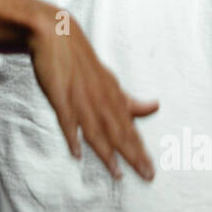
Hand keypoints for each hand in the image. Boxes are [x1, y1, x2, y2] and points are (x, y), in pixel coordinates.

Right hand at [28, 7, 157, 180]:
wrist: (56, 35)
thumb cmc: (84, 63)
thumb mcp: (111, 81)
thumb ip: (129, 101)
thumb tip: (155, 107)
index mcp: (113, 98)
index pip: (130, 130)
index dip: (140, 152)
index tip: (151, 171)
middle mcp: (100, 101)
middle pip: (119, 133)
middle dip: (133, 156)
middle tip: (146, 176)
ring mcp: (80, 100)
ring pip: (96, 131)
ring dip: (107, 153)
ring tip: (117, 173)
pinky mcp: (60, 96)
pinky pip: (67, 120)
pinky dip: (71, 136)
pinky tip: (77, 153)